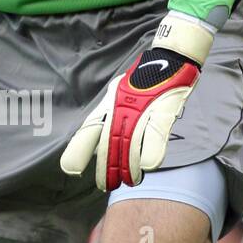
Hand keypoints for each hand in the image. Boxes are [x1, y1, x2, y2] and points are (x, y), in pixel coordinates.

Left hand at [59, 12, 213, 192]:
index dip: (79, 150)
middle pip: (109, 143)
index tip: (71, 169)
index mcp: (109, 105)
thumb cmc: (144, 81)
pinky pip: (155, 134)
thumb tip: (108, 144)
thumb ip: (112, 119)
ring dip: (129, 166)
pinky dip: (151, 152)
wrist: (171, 57)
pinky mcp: (164, 110)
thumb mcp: (120, 97)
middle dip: (107, 168)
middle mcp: (121, 108)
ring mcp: (142, 109)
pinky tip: (148, 166)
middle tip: (107, 185)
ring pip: (130, 143)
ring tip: (130, 181)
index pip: (89, 129)